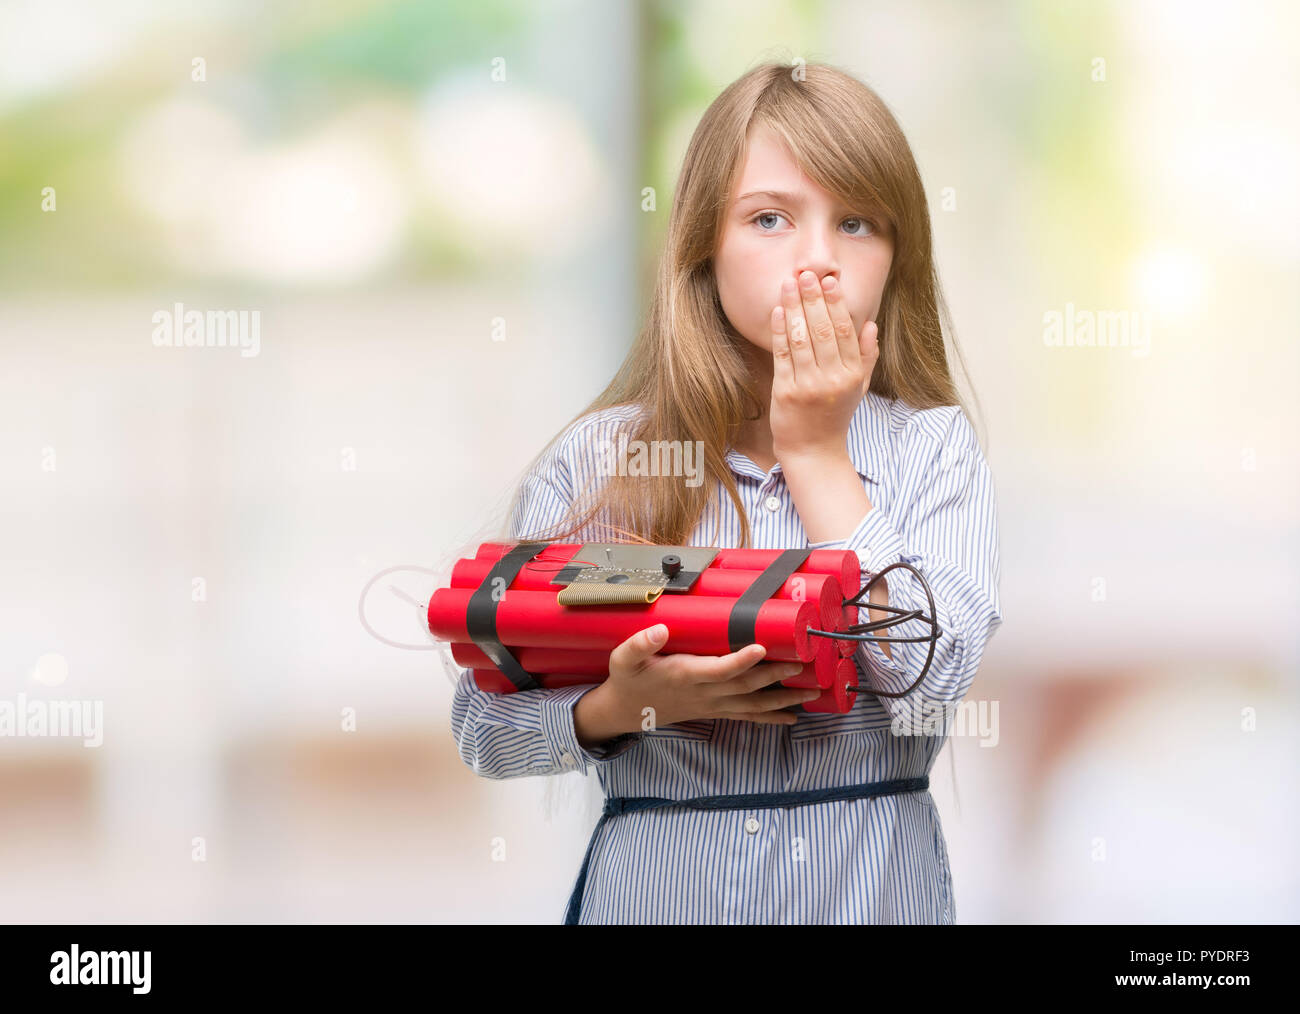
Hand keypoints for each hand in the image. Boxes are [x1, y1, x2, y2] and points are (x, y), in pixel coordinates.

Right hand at [600, 624, 819, 731]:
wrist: (626, 711)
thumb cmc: (628, 679)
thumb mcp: (624, 659)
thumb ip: (641, 645)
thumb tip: (659, 631)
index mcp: (685, 676)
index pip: (718, 669)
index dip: (740, 660)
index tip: (761, 647)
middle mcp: (703, 693)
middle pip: (745, 686)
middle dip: (775, 676)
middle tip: (802, 665)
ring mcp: (712, 705)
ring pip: (753, 704)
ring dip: (783, 699)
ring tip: (811, 692)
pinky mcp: (715, 710)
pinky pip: (747, 716)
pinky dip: (771, 717)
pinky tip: (793, 716)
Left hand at [768, 270, 878, 461]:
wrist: (813, 450)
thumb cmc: (835, 415)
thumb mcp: (859, 387)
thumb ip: (867, 356)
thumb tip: (871, 324)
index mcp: (853, 374)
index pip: (845, 331)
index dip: (836, 303)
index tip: (829, 280)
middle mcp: (833, 379)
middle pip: (822, 330)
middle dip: (813, 298)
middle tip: (806, 273)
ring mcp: (809, 386)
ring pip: (801, 338)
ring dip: (794, 308)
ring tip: (788, 284)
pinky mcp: (786, 392)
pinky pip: (783, 355)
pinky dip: (780, 331)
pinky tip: (778, 311)